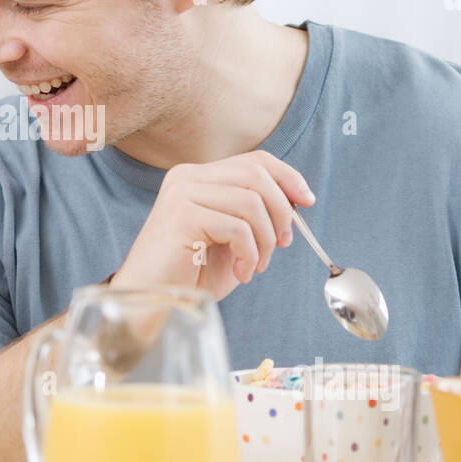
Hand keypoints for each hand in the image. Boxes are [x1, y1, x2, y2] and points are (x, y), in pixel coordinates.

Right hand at [110, 151, 314, 300]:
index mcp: (198, 177)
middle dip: (280, 212)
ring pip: (251, 201)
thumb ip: (255, 214)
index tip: (306, 200)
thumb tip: (293, 200)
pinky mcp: (181, 215)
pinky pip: (237, 227)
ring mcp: (182, 193)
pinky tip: (240, 273)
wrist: (154, 301)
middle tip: (280, 245)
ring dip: (264, 240)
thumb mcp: (232, 238)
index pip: (254, 160)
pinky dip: (249, 254)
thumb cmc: (190, 275)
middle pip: (256, 174)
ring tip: (254, 265)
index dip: (287, 177)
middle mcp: (187, 177)